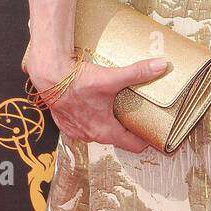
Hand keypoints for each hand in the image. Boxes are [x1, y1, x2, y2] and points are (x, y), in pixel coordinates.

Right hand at [27, 53, 168, 153]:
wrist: (49, 77)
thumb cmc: (78, 81)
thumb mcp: (112, 77)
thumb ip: (138, 73)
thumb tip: (162, 66)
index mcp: (104, 130)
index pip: (133, 145)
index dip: (147, 140)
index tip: (156, 134)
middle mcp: (90, 135)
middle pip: (117, 136)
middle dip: (129, 128)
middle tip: (141, 114)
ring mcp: (76, 130)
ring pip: (100, 130)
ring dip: (109, 121)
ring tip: (121, 107)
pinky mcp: (66, 122)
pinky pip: (85, 124)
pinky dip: (93, 117)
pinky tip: (98, 104)